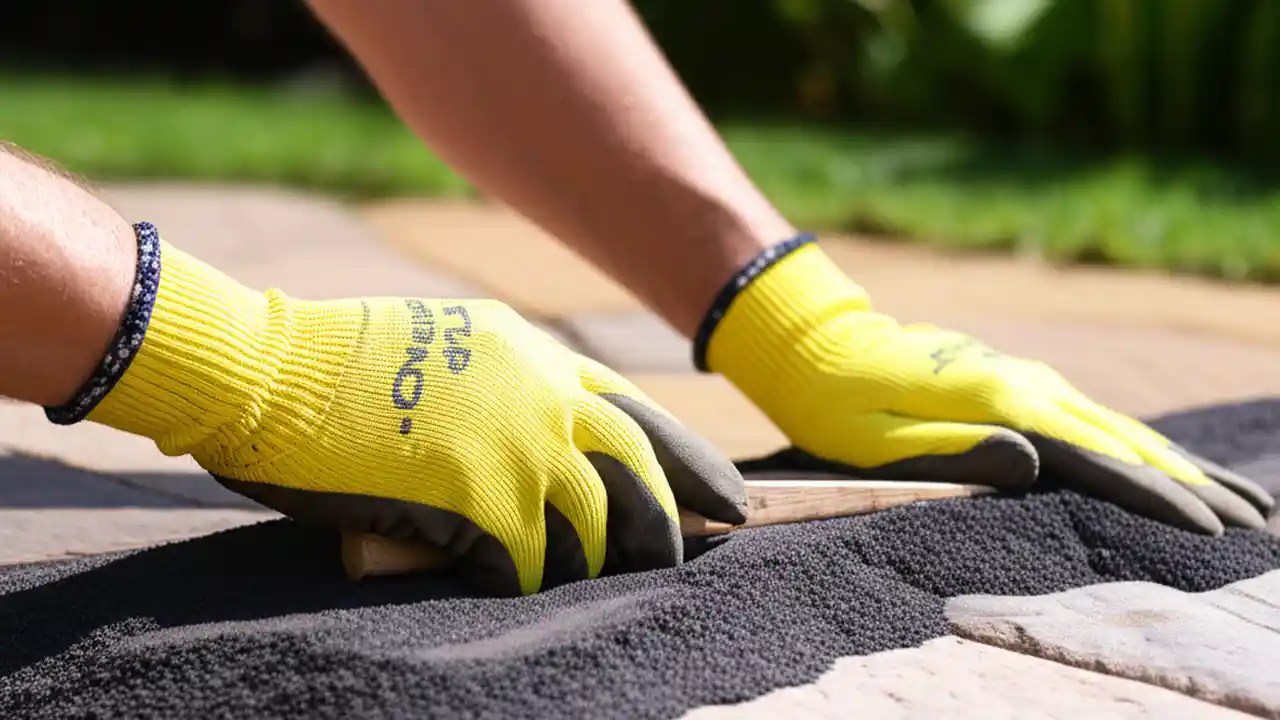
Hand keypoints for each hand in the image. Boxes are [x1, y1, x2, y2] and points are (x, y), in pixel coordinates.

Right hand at [83, 239, 745, 594]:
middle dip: (666, 527)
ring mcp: (513, 451)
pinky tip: (505, 584)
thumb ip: (512, 384)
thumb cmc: (343, 362)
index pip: (642, 417)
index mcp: (540, 360)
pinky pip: (523, 564)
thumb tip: (553, 434)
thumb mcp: (451, 345)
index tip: (728, 501)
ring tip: (575, 579)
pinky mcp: (475, 500)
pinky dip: (519, 583)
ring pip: (589, 531)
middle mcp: (543, 402)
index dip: (691, 463)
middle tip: (677, 560)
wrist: (272, 369)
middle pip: (639, 477)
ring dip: (586, 564)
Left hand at [704, 240, 1272, 533]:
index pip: (1095, 457)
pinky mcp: (1022, 383)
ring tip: (1243, 498)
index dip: (1156, 496)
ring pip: (1123, 426)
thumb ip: (957, 449)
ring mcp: (1030, 378)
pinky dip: (1146, 445)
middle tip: (1260, 522)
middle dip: (1195, 484)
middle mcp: (1028, 382)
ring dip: (1184, 464)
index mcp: (1000, 401)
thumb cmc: (840, 405)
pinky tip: (1172, 464)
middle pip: (1128, 440)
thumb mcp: (879, 437)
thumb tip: (1040, 464)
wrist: (822, 347)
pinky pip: (1098, 418)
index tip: (1213, 530)